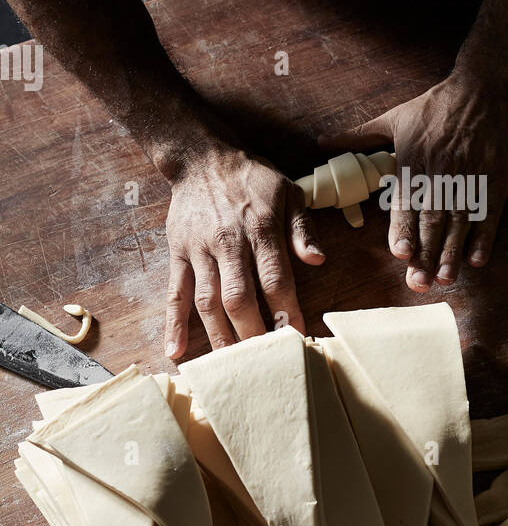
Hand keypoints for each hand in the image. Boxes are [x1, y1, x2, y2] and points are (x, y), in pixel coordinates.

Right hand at [163, 144, 323, 358]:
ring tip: (230, 367)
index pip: (274, 277)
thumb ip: (302, 229)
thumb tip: (317, 259)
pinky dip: (172, 324)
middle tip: (264, 362)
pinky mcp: (178, 254)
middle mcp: (228, 242)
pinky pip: (174, 293)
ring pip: (207, 302)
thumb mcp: (288, 192)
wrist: (201, 158)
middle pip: (239, 297)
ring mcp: (199, 251)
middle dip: (253, 333)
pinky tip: (175, 351)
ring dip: (219, 337)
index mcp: (260, 228)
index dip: (285, 309)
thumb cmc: (252, 178)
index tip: (295, 336)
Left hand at [319, 70, 507, 290]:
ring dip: (453, 252)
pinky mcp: (495, 180)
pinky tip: (476, 259)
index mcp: (414, 162)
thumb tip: (322, 143)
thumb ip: (359, 136)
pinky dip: (484, 237)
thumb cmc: (436, 106)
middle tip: (419, 281)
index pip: (407, 202)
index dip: (404, 228)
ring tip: (446, 277)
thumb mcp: (394, 118)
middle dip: (427, 252)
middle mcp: (441, 174)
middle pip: (433, 219)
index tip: (400, 253)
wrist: (483, 89)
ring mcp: (471, 178)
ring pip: (460, 222)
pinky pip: (489, 214)